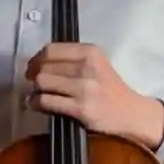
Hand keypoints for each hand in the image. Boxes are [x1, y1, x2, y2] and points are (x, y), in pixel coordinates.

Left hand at [24, 42, 163, 149]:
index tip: (32, 66)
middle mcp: (87, 66)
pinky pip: (47, 101)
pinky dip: (35, 102)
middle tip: (31, 81)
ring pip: (43, 82)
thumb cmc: (111, 89)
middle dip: (33, 74)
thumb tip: (39, 61)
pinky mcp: (80, 108)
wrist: (131, 114)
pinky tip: (35, 104)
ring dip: (34, 89)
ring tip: (34, 93)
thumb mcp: (97, 65)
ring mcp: (84, 88)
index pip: (52, 49)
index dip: (36, 58)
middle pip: (44, 65)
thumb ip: (73, 59)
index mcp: (91, 52)